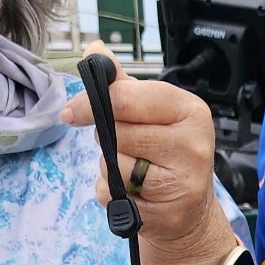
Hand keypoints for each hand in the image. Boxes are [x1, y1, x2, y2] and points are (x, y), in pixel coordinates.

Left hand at [65, 48, 239, 264]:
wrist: (191, 211)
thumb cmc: (168, 153)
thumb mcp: (154, 114)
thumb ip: (122, 85)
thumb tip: (94, 50)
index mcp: (191, 111)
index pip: (126, 99)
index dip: (91, 104)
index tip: (71, 113)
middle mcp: (193, 145)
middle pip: (117, 133)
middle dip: (109, 140)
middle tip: (126, 146)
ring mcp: (183, 182)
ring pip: (114, 167)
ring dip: (110, 170)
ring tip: (135, 172)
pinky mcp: (167, 214)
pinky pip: (114, 197)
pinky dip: (111, 195)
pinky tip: (134, 194)